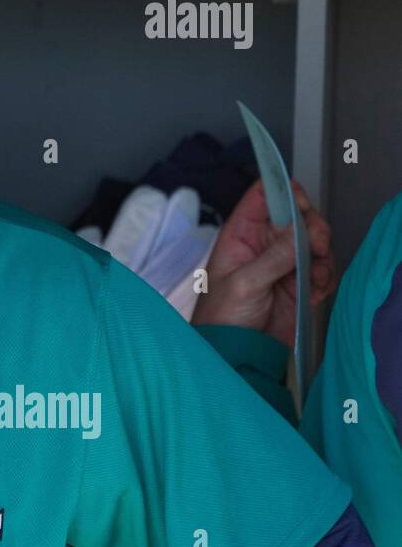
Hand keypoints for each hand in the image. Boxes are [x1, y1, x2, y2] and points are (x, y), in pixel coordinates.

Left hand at [189, 178, 337, 348]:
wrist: (235, 354)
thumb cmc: (221, 318)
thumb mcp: (243, 284)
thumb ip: (273, 257)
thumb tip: (298, 229)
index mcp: (240, 235)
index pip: (262, 197)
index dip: (283, 192)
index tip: (300, 204)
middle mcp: (263, 244)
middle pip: (297, 216)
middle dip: (312, 226)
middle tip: (316, 245)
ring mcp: (282, 263)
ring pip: (314, 241)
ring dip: (321, 254)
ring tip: (314, 275)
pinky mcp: (299, 283)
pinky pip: (322, 268)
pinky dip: (325, 276)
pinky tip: (315, 290)